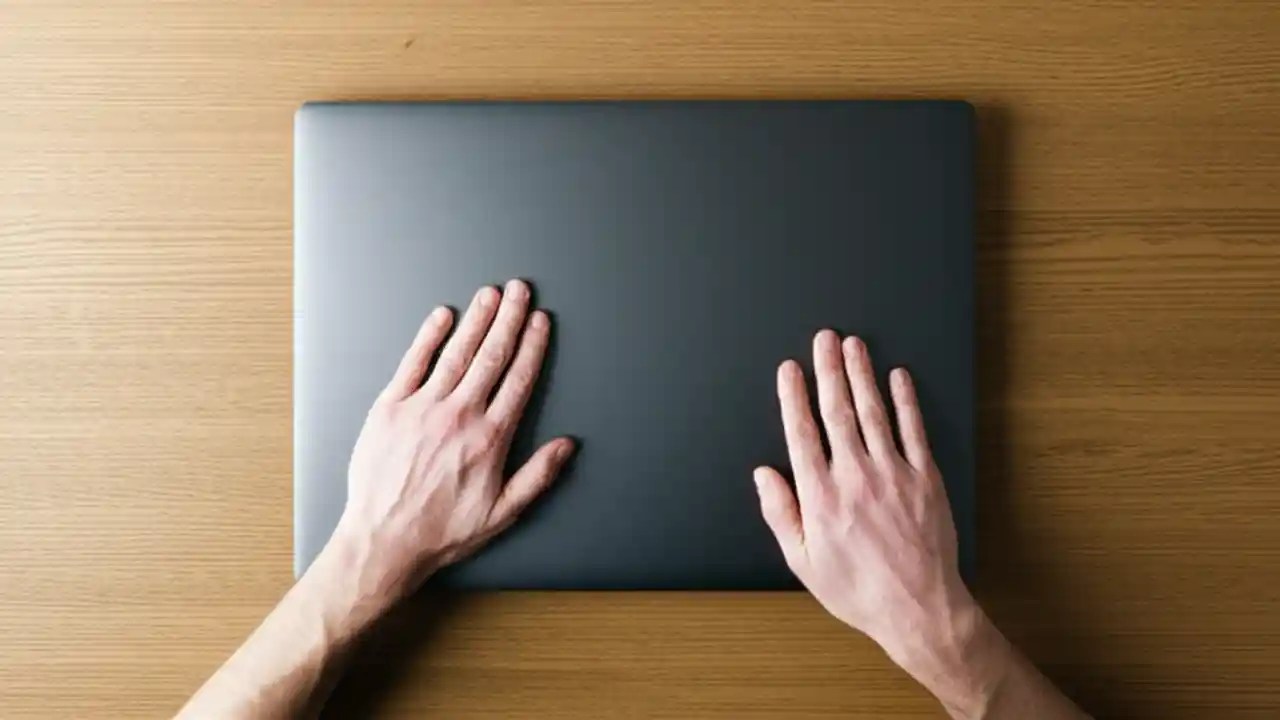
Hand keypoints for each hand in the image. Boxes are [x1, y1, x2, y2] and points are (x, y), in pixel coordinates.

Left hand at [331, 280, 573, 603]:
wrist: (383, 541)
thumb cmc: (442, 531)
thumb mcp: (502, 512)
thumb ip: (538, 476)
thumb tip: (566, 446)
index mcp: (490, 438)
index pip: (518, 379)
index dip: (533, 346)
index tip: (541, 322)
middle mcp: (459, 415)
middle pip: (492, 356)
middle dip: (509, 319)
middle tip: (520, 290)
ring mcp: (422, 408)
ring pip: (456, 353)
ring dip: (476, 319)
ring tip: (490, 294)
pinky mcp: (389, 408)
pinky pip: (413, 363)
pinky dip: (428, 337)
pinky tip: (442, 316)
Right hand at [754, 330, 981, 687]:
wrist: (918, 608)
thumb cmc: (858, 590)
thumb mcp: (803, 562)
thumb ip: (781, 514)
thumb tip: (763, 476)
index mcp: (821, 497)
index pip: (802, 433)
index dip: (794, 397)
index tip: (790, 369)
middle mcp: (855, 476)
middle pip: (838, 411)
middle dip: (828, 370)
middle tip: (823, 339)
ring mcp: (893, 474)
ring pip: (873, 412)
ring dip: (862, 374)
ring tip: (854, 345)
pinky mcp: (925, 479)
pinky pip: (913, 430)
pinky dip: (906, 401)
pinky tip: (898, 378)